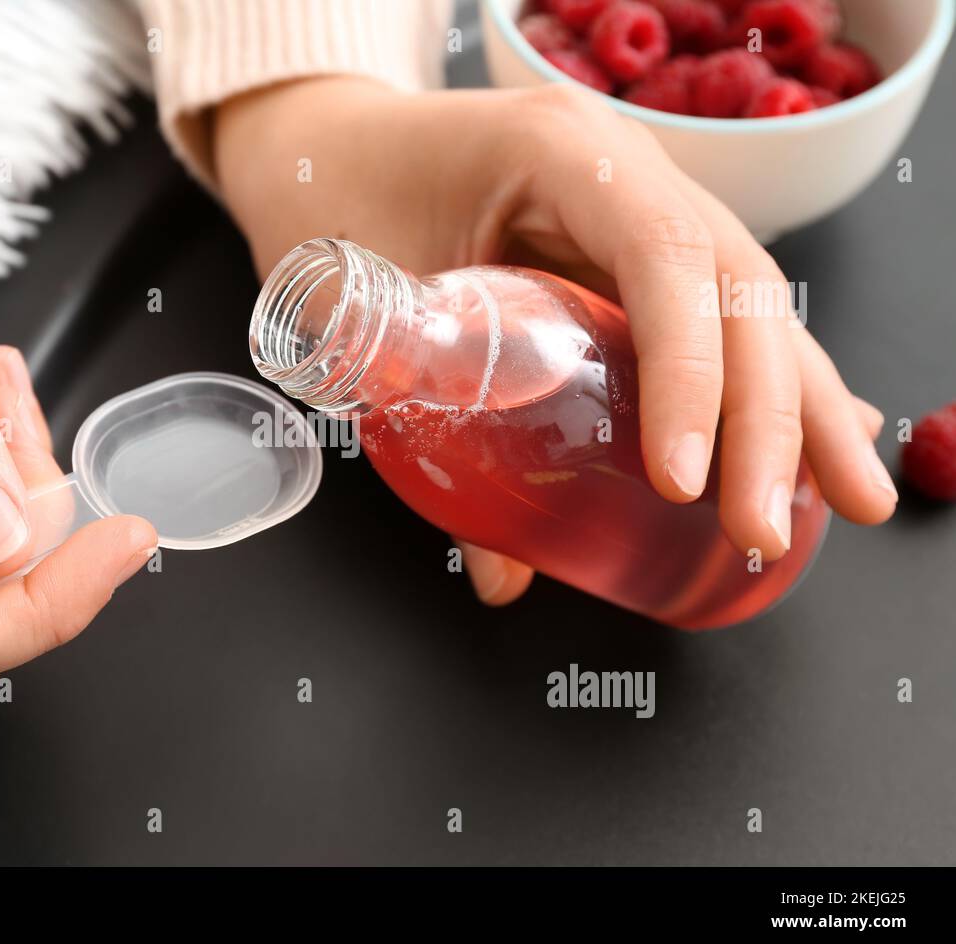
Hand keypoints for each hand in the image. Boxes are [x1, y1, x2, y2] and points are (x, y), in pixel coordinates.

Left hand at [213, 77, 894, 604]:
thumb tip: (505, 573)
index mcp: (557, 152)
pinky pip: (714, 312)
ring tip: (846, 496)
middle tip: (764, 525)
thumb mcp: (356, 312)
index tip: (684, 479)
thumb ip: (423, 427)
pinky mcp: (632, 245)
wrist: (323, 144)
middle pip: (733, 286)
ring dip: (800, 404)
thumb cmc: (329, 203)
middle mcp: (622, 166)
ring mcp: (638, 201)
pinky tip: (816, 435)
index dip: (691, 374)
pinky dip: (764, 381)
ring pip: (748, 301)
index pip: (662, 258)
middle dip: (769, 415)